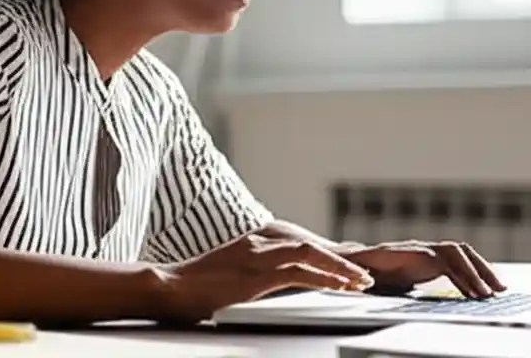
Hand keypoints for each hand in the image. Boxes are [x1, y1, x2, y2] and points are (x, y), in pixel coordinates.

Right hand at [154, 234, 374, 323]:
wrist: (167, 287)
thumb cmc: (193, 289)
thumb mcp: (229, 277)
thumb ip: (252, 276)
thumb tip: (270, 286)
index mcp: (252, 243)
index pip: (298, 244)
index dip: (325, 256)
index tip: (344, 270)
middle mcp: (258, 243)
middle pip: (310, 245)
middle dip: (339, 261)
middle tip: (362, 276)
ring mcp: (257, 256)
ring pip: (310, 254)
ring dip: (339, 268)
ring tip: (361, 282)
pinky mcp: (256, 275)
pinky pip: (299, 274)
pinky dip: (324, 279)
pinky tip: (340, 288)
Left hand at [338, 240, 507, 298]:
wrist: (353, 262)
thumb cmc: (355, 268)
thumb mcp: (358, 271)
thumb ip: (362, 274)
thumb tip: (363, 280)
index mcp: (404, 253)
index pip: (441, 256)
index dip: (461, 272)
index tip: (477, 292)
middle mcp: (419, 249)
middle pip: (456, 252)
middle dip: (479, 270)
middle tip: (496, 292)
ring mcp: (426, 254)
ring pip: (460, 256)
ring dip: (480, 271)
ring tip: (498, 291)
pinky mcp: (429, 263)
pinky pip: (455, 265)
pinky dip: (470, 277)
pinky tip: (481, 293)